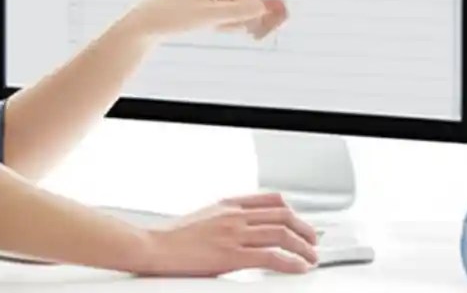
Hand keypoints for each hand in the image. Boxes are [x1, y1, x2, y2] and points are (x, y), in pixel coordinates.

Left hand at [116, 0, 299, 41]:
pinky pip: (232, 10)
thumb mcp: (208, 18)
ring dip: (234, 18)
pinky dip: (228, 21)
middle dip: (249, 10)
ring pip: (242, 2)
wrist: (146, 23)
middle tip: (240, 31)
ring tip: (210, 26)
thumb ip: (240, 13)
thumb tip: (267, 6)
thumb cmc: (173, 16)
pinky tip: (210, 26)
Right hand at [134, 193, 318, 275]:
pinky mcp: (231, 255)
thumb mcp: (203, 218)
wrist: (153, 247)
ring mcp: (234, 233)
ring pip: (282, 233)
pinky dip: (291, 261)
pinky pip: (271, 256)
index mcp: (228, 204)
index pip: (271, 198)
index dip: (293, 211)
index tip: (301, 222)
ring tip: (311, 257)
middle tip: (313, 242)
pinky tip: (298, 267)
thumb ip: (225, 219)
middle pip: (283, 214)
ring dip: (303, 246)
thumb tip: (243, 229)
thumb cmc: (172, 238)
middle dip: (305, 228)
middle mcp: (234, 215)